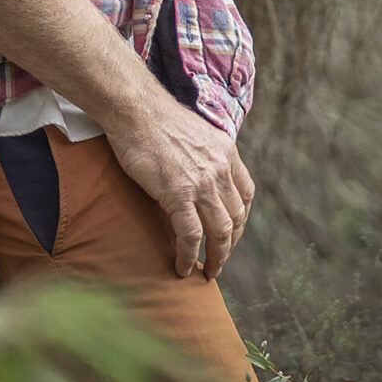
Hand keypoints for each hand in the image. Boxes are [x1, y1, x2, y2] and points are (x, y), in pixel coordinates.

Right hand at [105, 92, 255, 280]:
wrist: (136, 109)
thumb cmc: (155, 118)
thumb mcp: (195, 132)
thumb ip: (204, 154)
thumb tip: (199, 172)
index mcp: (226, 152)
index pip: (246, 193)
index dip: (241, 217)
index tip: (231, 231)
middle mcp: (220, 168)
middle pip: (236, 217)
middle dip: (230, 244)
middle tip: (220, 260)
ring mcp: (202, 183)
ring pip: (220, 231)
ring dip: (217, 257)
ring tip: (208, 271)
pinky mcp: (179, 194)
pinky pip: (191, 235)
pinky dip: (188, 255)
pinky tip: (182, 267)